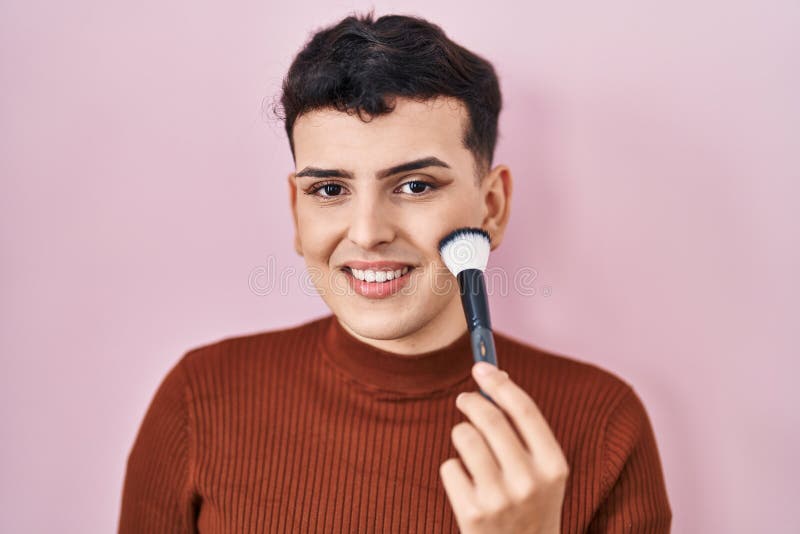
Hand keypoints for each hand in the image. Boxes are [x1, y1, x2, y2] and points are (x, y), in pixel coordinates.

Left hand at [439, 362, 569, 532]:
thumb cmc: (529, 507)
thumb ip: (524, 431)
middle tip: (464, 399)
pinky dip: (454, 470)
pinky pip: (450, 466)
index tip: (481, 368)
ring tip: (469, 450)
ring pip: (465, 437)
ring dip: (462, 435)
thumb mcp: (542, 473)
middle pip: (490, 418)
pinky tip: (467, 486)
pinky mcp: (472, 513)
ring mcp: (500, 499)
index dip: (500, 384)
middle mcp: (530, 482)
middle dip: (471, 401)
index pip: (524, 410)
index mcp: (554, 467)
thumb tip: (495, 378)